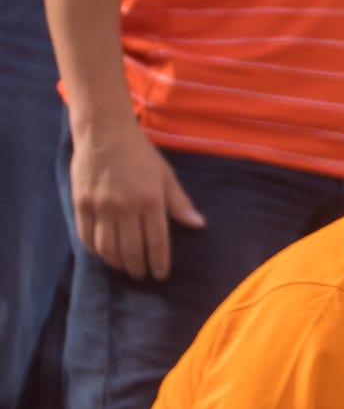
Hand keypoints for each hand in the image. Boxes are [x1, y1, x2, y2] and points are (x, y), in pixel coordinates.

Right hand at [67, 113, 197, 282]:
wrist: (104, 132)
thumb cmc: (140, 154)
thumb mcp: (166, 175)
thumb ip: (180, 203)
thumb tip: (198, 225)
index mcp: (150, 200)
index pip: (157, 242)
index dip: (159, 263)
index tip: (160, 275)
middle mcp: (125, 206)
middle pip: (131, 250)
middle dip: (138, 268)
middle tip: (142, 276)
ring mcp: (100, 206)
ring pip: (107, 247)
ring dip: (117, 263)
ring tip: (125, 268)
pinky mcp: (81, 203)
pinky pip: (86, 236)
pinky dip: (95, 250)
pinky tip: (104, 254)